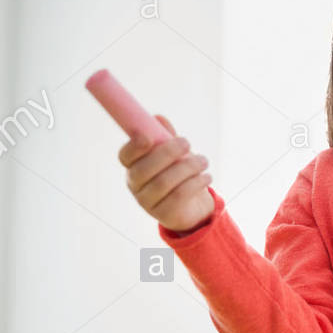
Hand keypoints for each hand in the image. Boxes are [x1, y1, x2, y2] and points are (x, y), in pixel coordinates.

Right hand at [118, 113, 214, 231]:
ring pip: (164, 182)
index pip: (125, 156)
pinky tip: (207, 176)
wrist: (193, 207)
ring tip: (203, 161)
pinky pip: (179, 196)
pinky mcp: (164, 214)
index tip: (148, 136)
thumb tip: (158, 118)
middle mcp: (135, 185)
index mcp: (133, 166)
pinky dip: (195, 183)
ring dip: (187, 167)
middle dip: (167, 153)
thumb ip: (165, 137)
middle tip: (187, 142)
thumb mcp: (174, 154)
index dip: (133, 146)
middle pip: (145, 169)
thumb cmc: (179, 174)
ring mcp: (147, 202)